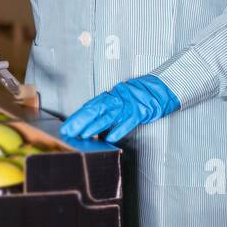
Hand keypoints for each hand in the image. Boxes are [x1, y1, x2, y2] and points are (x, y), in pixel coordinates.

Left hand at [60, 75, 179, 143]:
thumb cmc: (138, 96)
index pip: (89, 107)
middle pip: (95, 110)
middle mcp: (117, 99)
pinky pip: (128, 121)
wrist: (160, 89)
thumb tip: (90, 121)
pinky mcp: (140, 111)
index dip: (77, 117)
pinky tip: (110, 137)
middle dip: (80, 121)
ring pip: (109, 116)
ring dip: (95, 126)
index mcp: (110, 96)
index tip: (66, 127)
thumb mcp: (119, 100)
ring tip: (84, 135)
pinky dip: (119, 129)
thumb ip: (106, 110)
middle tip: (69, 131)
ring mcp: (128, 105)